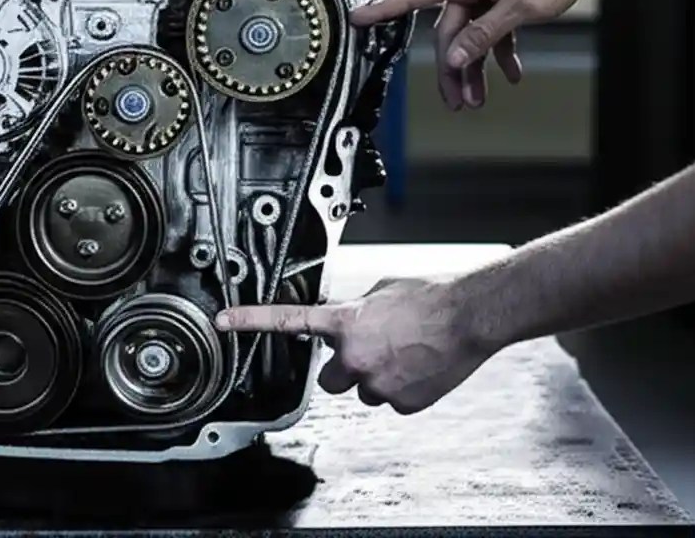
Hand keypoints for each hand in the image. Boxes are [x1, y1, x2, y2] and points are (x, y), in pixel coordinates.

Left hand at [215, 278, 495, 413]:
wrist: (471, 316)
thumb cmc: (431, 297)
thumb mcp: (381, 291)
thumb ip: (356, 309)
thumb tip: (347, 319)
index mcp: (345, 323)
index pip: (286, 321)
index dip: (249, 321)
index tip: (223, 322)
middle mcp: (354, 356)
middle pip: (330, 377)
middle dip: (346, 367)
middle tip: (373, 350)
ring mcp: (377, 384)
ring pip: (364, 391)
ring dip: (376, 378)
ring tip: (406, 355)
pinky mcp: (402, 404)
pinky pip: (392, 401)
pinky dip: (403, 389)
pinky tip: (420, 368)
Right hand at [350, 0, 608, 109]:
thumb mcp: (522, 6)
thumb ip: (485, 34)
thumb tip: (456, 57)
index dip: (382, 10)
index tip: (355, 19)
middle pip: (447, 33)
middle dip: (452, 70)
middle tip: (459, 102)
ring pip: (469, 35)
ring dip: (475, 68)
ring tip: (480, 99)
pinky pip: (492, 29)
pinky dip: (499, 52)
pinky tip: (511, 74)